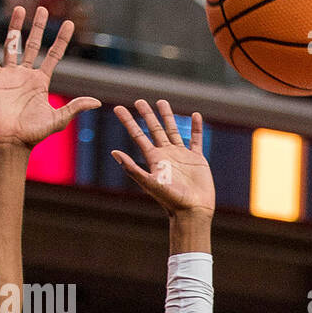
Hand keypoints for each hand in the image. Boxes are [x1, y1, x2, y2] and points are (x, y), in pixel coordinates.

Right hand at [0, 7, 99, 148]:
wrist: (11, 141)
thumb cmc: (34, 133)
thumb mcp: (58, 119)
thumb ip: (75, 107)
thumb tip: (97, 102)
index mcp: (41, 82)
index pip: (53, 56)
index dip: (61, 40)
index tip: (69, 24)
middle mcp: (26, 75)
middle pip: (33, 45)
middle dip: (38, 27)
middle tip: (44, 9)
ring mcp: (9, 74)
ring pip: (13, 45)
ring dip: (16, 27)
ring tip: (21, 8)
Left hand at [111, 99, 214, 217]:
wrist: (193, 210)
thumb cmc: (171, 200)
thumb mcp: (150, 183)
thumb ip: (132, 168)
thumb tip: (114, 152)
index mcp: (154, 158)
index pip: (138, 135)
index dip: (128, 121)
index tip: (118, 108)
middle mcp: (166, 154)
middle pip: (154, 129)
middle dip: (147, 115)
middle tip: (139, 101)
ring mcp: (182, 155)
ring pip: (173, 130)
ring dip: (168, 116)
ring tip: (162, 102)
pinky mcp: (197, 159)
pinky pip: (196, 139)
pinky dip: (196, 128)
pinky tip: (195, 116)